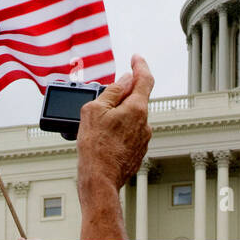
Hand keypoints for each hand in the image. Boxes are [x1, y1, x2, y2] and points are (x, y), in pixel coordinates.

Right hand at [78, 54, 153, 193]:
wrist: (100, 181)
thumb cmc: (95, 146)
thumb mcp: (95, 110)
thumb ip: (112, 92)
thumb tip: (125, 79)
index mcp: (137, 108)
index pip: (144, 78)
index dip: (140, 65)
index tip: (135, 58)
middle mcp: (145, 123)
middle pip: (136, 99)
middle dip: (123, 94)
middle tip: (103, 98)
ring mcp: (143, 139)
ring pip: (132, 117)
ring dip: (119, 114)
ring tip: (99, 125)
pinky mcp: (138, 152)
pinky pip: (130, 133)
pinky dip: (119, 130)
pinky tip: (104, 138)